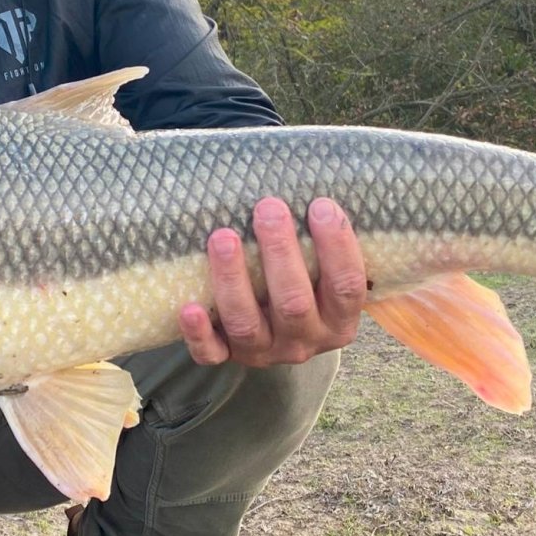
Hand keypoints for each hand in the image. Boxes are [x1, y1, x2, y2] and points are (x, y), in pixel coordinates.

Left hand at [178, 196, 365, 367]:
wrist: (275, 330)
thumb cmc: (303, 280)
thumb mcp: (326, 269)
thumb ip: (325, 240)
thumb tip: (317, 177)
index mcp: (339, 320)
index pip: (346, 287)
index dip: (337, 247)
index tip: (320, 205)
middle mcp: (305, 341)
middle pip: (293, 304)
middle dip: (279, 253)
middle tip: (267, 207)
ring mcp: (265, 352)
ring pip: (247, 324)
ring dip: (233, 280)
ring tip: (222, 237)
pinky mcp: (227, 357)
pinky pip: (211, 354)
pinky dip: (198, 334)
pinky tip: (189, 307)